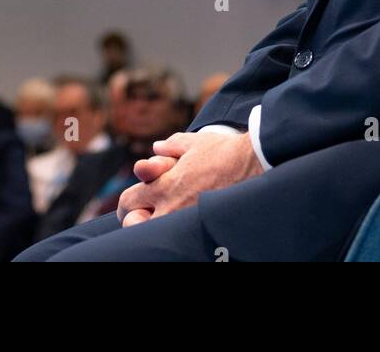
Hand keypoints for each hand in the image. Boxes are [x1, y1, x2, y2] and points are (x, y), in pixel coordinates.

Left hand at [118, 131, 263, 227]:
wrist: (252, 164)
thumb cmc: (223, 152)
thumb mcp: (193, 142)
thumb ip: (171, 146)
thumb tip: (157, 147)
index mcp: (165, 185)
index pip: (129, 201)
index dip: (127, 203)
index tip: (135, 202)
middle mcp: (171, 207)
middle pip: (134, 225)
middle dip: (135, 220)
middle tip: (145, 215)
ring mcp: (186, 220)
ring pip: (154, 234)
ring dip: (154, 227)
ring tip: (164, 220)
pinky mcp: (202, 227)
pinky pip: (179, 237)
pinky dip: (176, 231)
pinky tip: (185, 225)